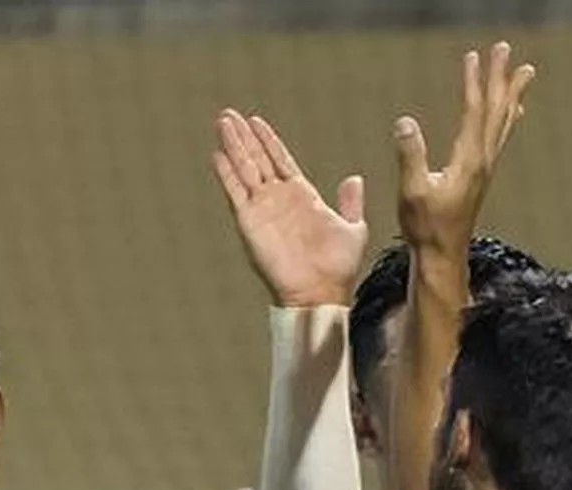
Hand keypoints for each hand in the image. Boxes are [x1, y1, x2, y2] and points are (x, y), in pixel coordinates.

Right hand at [211, 110, 366, 307]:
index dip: (268, 140)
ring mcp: (262, 209)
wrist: (320, 292)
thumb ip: (349, 202)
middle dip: (244, 136)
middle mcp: (278, 199)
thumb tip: (353, 178)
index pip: (280, 160)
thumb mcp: (352, 227)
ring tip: (222, 122)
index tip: (256, 120)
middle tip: (228, 115)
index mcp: (301, 196)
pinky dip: (226, 174)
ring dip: (233, 145)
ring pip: (244, 168)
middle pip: (257, 159)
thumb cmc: (337, 266)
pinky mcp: (251, 222)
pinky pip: (236, 192)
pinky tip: (218, 155)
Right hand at [395, 41, 536, 252]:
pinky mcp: (481, 174)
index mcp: (469, 160)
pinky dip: (508, 118)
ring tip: (523, 72)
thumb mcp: (412, 192)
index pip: (475, 111)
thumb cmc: (425, 227)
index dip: (474, 82)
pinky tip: (513, 113)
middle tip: (503, 49)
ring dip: (512, 94)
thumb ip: (410, 156)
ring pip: (504, 121)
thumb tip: (404, 122)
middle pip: (497, 109)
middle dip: (500, 77)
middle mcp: (484, 159)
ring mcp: (485, 167)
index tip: (472, 57)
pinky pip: (501, 137)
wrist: (442, 253)